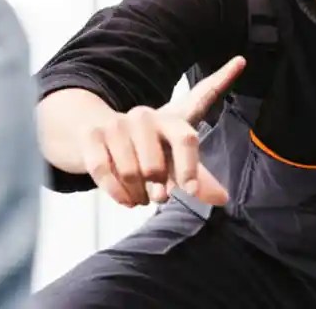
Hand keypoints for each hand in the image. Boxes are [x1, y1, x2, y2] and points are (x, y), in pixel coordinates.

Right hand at [79, 56, 245, 208]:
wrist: (99, 128)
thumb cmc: (147, 145)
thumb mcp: (175, 156)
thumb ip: (200, 176)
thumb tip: (223, 198)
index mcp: (171, 119)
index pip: (185, 139)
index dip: (189, 167)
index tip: (190, 191)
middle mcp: (145, 116)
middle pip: (154, 166)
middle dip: (158, 188)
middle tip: (159, 196)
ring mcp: (116, 124)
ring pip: (130, 172)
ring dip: (137, 194)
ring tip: (142, 196)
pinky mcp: (92, 135)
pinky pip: (103, 172)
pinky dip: (117, 193)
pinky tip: (126, 199)